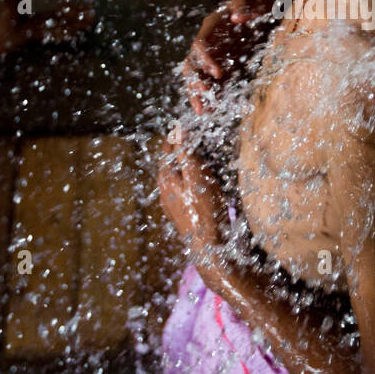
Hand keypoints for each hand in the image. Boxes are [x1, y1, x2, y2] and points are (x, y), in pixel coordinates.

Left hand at [157, 133, 223, 251]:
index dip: (178, 135)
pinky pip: (184, 190)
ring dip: (188, 166)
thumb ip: (186, 153)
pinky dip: (192, 181)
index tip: (189, 125)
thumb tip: (178, 130)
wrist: (210, 247)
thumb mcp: (197, 176)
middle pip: (171, 163)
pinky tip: (204, 184)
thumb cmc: (205, 210)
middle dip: (183, 150)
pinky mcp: (182, 214)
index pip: (168, 148)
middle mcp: (164, 191)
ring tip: (203, 159)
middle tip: (197, 139)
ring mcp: (172, 204)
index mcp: (165, 178)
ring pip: (178, 177)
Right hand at [181, 0, 272, 113]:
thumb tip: (236, 18)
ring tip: (202, 113)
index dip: (205, 60)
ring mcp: (212, 53)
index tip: (218, 74)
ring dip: (197, 93)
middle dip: (195, 84)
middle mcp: (207, 41)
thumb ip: (244, 7)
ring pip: (197, 76)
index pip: (200, 45)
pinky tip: (214, 109)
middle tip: (202, 103)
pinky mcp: (221, 61)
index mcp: (211, 26)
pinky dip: (212, 94)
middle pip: (192, 65)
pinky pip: (212, 80)